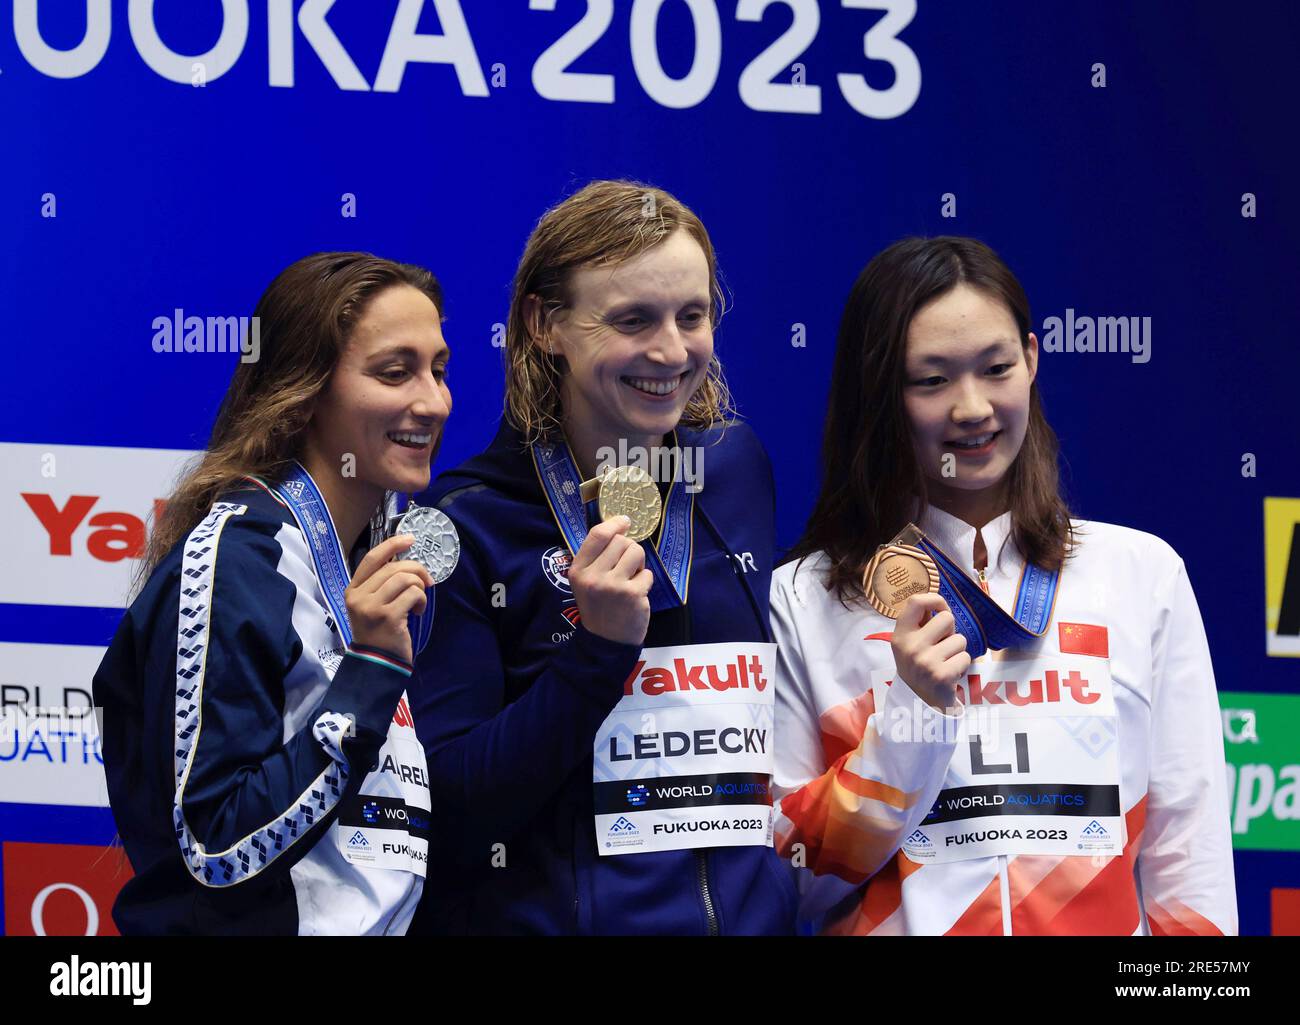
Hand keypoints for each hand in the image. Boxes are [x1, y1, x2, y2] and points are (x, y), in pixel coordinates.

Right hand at [345, 535, 433, 663]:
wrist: (378, 663)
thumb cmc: (379, 632)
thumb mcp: (373, 605)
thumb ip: (382, 584)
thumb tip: (405, 561)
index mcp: (353, 590)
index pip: (372, 559)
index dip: (392, 545)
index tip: (410, 539)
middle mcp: (358, 596)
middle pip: (393, 567)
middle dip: (416, 570)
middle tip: (428, 582)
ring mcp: (371, 607)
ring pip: (404, 578)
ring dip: (420, 587)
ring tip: (418, 601)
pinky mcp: (388, 617)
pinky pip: (413, 594)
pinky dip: (421, 600)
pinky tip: (418, 611)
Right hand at [567, 516, 653, 645]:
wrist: (606, 640)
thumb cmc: (599, 606)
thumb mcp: (586, 580)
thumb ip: (597, 556)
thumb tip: (620, 526)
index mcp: (578, 570)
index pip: (597, 535)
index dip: (614, 524)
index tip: (625, 521)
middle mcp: (593, 576)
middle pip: (621, 541)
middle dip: (629, 550)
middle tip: (626, 567)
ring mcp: (613, 586)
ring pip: (637, 552)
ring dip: (639, 564)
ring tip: (631, 578)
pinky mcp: (632, 595)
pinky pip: (647, 573)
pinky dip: (645, 582)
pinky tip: (636, 594)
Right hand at [890, 593, 969, 710]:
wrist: (918, 703)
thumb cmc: (918, 667)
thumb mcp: (909, 644)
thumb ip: (920, 624)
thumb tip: (937, 601)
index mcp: (900, 635)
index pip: (916, 602)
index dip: (934, 600)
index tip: (940, 609)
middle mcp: (910, 646)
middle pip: (947, 618)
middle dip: (950, 631)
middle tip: (942, 646)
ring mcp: (926, 661)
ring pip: (960, 639)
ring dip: (957, 650)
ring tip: (945, 662)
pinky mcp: (942, 675)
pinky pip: (965, 657)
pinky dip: (962, 665)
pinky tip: (950, 673)